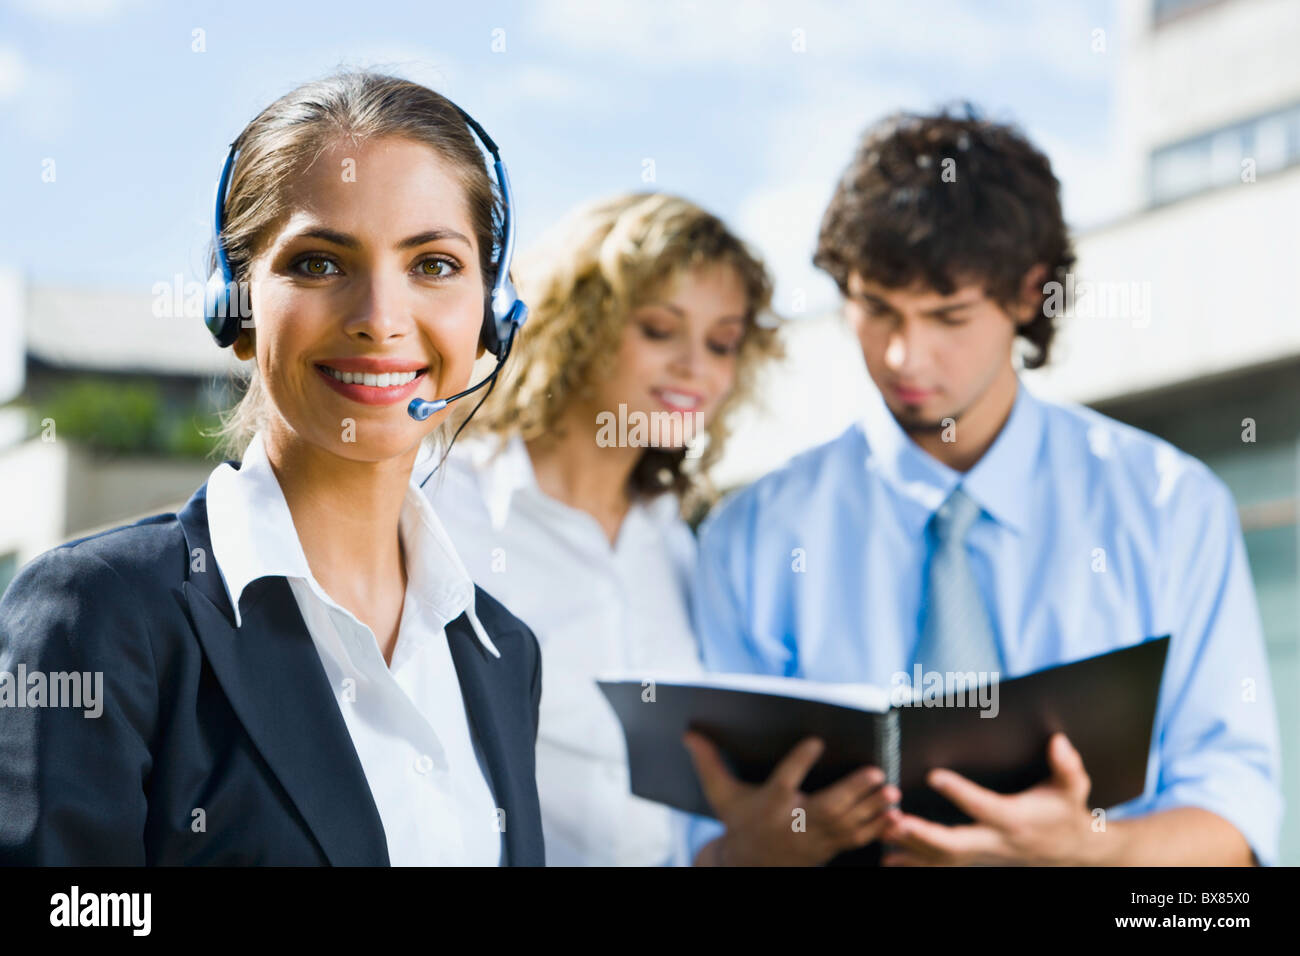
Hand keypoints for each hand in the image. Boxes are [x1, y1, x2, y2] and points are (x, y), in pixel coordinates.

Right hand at [684, 730, 899, 865]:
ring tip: (892, 792)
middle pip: (826, 808)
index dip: (799, 762)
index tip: (816, 741)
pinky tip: (895, 816)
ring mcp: (814, 839)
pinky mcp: (829, 848)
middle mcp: (794, 822)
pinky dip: (877, 830)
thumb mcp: (720, 794)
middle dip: (852, 792)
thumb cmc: (738, 821)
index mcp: (769, 804)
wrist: (748, 865)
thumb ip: (708, 762)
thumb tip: (689, 733)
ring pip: (847, 825)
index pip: (783, 781)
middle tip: (876, 773)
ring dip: (871, 809)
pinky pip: (856, 841)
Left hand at [880, 732, 1097, 865]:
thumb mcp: (1072, 788)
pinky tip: (889, 859)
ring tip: (882, 833)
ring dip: (911, 848)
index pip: (982, 806)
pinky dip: (916, 863)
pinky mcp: (976, 860)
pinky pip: (942, 866)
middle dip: (923, 834)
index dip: (959, 792)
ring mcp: (984, 856)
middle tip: (894, 820)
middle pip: (955, 844)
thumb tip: (1059, 741)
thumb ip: (1066, 766)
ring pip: (943, 858)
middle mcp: (995, 842)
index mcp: (1014, 819)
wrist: (1073, 851)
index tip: (933, 775)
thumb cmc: (1066, 812)